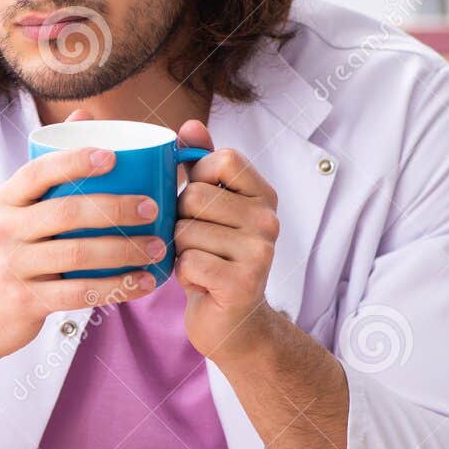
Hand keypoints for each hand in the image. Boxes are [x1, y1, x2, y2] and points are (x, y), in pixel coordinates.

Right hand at [0, 107, 161, 364]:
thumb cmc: (9, 254)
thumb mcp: (15, 210)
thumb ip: (48, 169)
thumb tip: (86, 113)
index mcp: (4, 200)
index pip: (39, 171)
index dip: (75, 161)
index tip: (114, 156)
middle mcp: (4, 229)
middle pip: (66, 212)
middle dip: (115, 208)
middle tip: (153, 208)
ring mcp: (13, 266)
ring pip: (77, 254)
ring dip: (123, 250)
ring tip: (156, 246)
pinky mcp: (26, 301)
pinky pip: (79, 293)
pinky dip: (116, 288)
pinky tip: (143, 282)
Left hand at [171, 119, 282, 362]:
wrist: (232, 324)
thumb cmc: (213, 259)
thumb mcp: (208, 209)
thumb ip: (201, 165)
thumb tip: (190, 125)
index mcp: (263, 196)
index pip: (223, 158)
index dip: (197, 178)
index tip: (201, 205)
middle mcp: (268, 220)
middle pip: (194, 196)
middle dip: (180, 221)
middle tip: (197, 244)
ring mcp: (260, 252)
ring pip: (185, 230)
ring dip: (180, 251)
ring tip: (200, 264)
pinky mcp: (243, 283)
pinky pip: (187, 261)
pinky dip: (183, 275)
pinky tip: (201, 283)